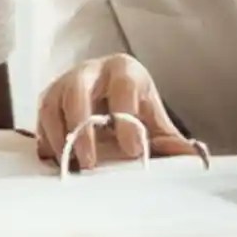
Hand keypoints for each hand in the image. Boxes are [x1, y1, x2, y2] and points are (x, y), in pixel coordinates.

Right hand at [36, 54, 194, 169]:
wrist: (108, 93)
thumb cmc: (132, 105)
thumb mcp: (152, 118)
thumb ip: (170, 140)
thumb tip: (196, 159)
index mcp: (123, 70)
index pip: (123, 88)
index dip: (126, 118)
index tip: (133, 151)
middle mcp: (91, 70)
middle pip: (79, 90)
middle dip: (83, 128)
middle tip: (91, 163)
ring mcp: (64, 82)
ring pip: (53, 103)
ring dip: (60, 136)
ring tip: (71, 165)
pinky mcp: (48, 99)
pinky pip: (40, 117)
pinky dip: (46, 139)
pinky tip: (56, 160)